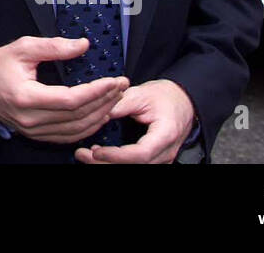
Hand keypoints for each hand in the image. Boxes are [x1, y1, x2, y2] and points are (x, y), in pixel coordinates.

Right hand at [0, 36, 129, 143]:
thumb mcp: (23, 47)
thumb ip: (54, 46)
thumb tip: (82, 45)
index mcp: (26, 97)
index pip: (70, 99)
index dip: (95, 91)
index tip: (112, 80)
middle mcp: (31, 119)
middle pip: (77, 116)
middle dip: (105, 100)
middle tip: (121, 85)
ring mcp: (34, 130)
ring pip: (76, 129)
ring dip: (100, 115)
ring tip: (115, 98)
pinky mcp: (36, 134)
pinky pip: (68, 136)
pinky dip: (88, 128)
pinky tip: (99, 116)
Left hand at [74, 78, 195, 163]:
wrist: (181, 101)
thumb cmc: (164, 96)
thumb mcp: (141, 94)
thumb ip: (120, 103)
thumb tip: (98, 112)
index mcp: (166, 134)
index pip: (141, 153)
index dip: (117, 155)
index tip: (96, 150)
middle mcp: (166, 152)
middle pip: (135, 166)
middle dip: (106, 163)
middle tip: (81, 154)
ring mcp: (162, 159)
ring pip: (135, 169)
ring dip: (108, 165)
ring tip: (85, 155)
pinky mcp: (154, 161)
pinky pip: (135, 166)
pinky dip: (116, 163)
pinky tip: (99, 157)